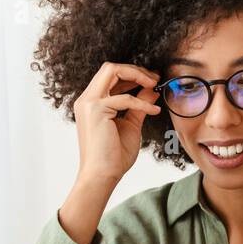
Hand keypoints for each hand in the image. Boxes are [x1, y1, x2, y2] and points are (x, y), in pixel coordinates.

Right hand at [59, 62, 162, 243]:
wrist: (102, 176)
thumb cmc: (113, 156)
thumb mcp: (130, 125)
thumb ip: (139, 106)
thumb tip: (152, 90)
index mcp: (92, 102)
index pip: (110, 77)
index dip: (132, 74)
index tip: (152, 80)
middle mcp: (87, 99)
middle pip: (110, 67)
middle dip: (135, 70)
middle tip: (155, 78)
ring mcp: (89, 103)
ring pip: (112, 71)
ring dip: (137, 75)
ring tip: (155, 84)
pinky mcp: (96, 110)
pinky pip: (125, 98)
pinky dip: (142, 103)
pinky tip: (154, 111)